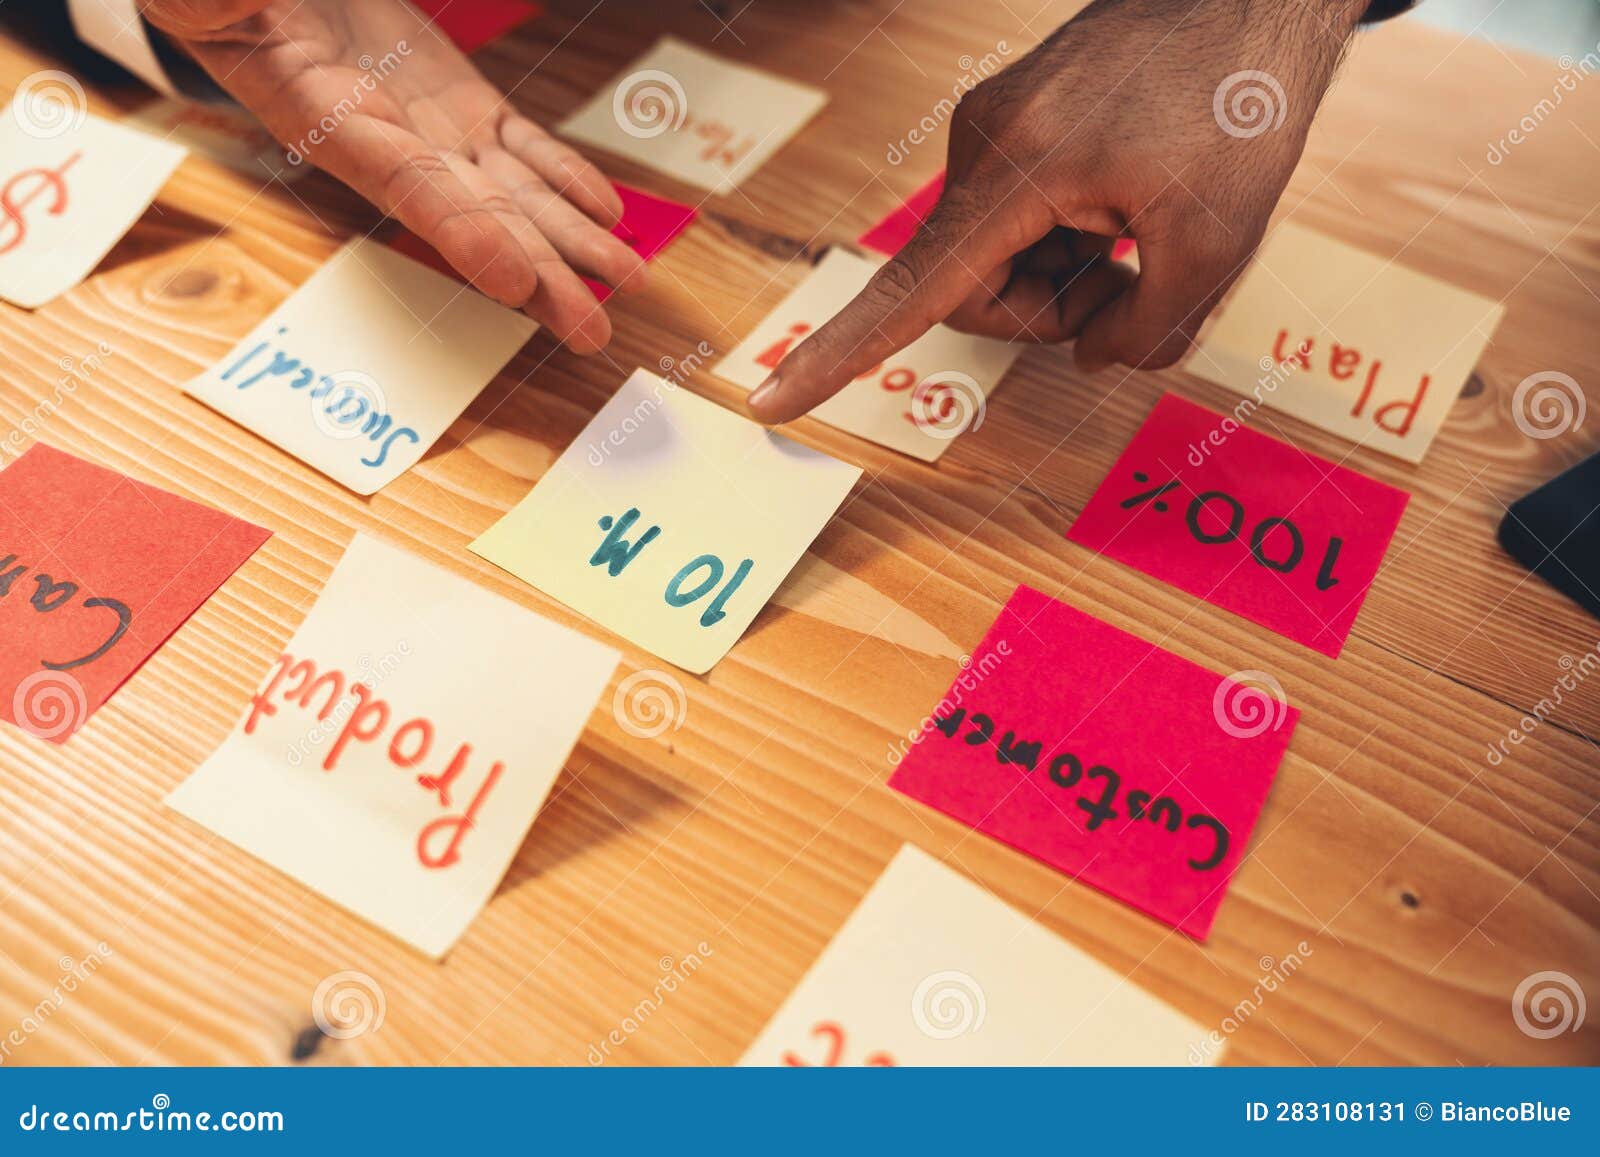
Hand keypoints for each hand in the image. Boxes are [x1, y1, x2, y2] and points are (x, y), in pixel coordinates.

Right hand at [142, 0, 643, 351]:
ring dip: (574, 244)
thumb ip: (218, 6)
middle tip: (592, 330)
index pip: (406, 186)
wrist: (263, 0)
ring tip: (629, 281)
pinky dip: (567, 178)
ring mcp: (435, 131)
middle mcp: (393, 144)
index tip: (512, 279)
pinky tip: (610, 214)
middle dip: (540, 278)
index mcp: (326, 120)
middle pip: (479, 220)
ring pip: (516, 196)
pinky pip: (524, 149)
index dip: (461, 234)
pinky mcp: (462, 105)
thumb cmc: (227, 2)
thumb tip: (219, 4)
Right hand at [747, 0, 1367, 421]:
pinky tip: (1130, 209)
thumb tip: (1089, 355)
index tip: (769, 402)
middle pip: (970, 290)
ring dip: (1066, 272)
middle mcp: (982, 145)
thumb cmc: (1239, 100)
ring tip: (1142, 238)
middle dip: (1046, 311)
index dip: (837, 357)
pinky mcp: (1017, 117)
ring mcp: (995, 125)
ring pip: (998, 255)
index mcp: (1016, 173)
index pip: (912, 292)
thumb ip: (1145, 331)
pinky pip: (1018, 211)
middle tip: (1131, 291)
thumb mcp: (1217, 244)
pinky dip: (1070, 234)